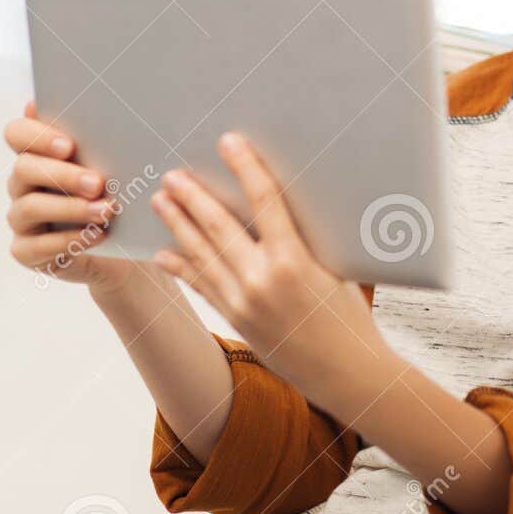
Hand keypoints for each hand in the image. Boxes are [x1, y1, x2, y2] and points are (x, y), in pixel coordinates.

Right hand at [3, 101, 138, 292]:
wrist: (125, 244)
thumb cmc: (116, 194)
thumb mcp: (114, 165)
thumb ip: (98, 138)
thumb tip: (97, 107)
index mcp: (37, 154)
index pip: (17, 134)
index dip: (36, 136)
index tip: (69, 146)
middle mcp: (22, 184)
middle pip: (24, 168)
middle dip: (63, 175)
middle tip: (98, 182)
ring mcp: (20, 218)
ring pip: (30, 207)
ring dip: (71, 208)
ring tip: (106, 210)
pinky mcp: (25, 250)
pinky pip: (38, 245)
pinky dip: (69, 240)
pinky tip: (97, 235)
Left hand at [148, 132, 381, 391]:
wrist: (344, 372)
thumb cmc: (350, 318)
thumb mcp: (337, 270)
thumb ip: (309, 241)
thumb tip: (290, 207)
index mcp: (294, 260)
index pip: (265, 202)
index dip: (246, 168)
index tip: (229, 142)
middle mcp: (262, 280)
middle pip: (219, 228)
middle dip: (193, 198)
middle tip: (173, 174)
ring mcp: (244, 302)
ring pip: (203, 255)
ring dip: (179, 226)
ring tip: (161, 201)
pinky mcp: (237, 320)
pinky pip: (203, 287)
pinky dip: (182, 269)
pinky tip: (164, 254)